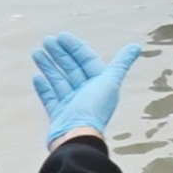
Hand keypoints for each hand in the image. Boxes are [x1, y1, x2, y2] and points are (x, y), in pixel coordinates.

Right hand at [28, 32, 143, 142]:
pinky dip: (44, 87)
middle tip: (46, 40)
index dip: (75, 47)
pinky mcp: (58, 114)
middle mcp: (86, 93)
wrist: (77, 136)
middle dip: (59, 54)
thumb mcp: (110, 82)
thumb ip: (121, 64)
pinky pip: (50, 97)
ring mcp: (71, 104)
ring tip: (36, 52)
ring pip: (58, 80)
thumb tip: (136, 46)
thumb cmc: (94, 109)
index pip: (86, 60)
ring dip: (48, 66)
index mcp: (99, 85)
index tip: (61, 36)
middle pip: (71, 68)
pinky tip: (36, 76)